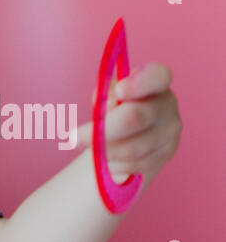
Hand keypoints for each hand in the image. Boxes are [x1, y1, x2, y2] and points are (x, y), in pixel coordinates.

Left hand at [73, 61, 180, 183]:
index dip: (139, 83)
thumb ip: (106, 97)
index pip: (157, 76)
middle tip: (72, 138)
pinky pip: (132, 165)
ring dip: (104, 150)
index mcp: (155, 81)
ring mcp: (170, 132)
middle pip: (135, 117)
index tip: (120, 91)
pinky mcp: (165, 156)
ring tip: (94, 147)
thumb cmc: (112, 111)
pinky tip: (110, 159)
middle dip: (101, 130)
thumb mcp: (105, 98)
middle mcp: (168, 105)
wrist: (123, 141)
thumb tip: (110, 107)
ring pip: (131, 148)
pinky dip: (113, 164)